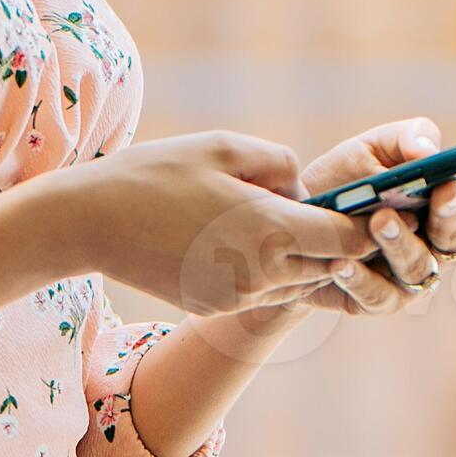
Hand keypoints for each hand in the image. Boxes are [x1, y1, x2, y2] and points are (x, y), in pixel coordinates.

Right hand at [42, 132, 373, 315]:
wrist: (89, 223)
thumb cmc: (156, 173)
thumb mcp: (224, 147)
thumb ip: (279, 163)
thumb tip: (304, 189)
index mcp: (271, 231)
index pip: (348, 240)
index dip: (363, 223)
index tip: (366, 203)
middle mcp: (261, 275)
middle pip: (330, 267)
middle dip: (335, 241)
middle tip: (333, 210)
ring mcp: (236, 298)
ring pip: (298, 284)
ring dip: (302, 259)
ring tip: (285, 221)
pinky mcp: (213, 308)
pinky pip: (261, 292)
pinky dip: (268, 272)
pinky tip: (245, 240)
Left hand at [292, 117, 455, 316]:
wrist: (290, 223)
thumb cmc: (342, 183)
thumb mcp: (370, 148)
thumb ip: (404, 139)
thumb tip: (429, 151)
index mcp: (449, 203)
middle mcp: (438, 243)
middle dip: (452, 213)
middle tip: (443, 191)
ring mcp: (412, 276)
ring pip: (420, 266)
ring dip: (401, 242)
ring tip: (379, 219)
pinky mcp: (379, 300)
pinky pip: (378, 295)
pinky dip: (360, 278)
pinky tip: (342, 262)